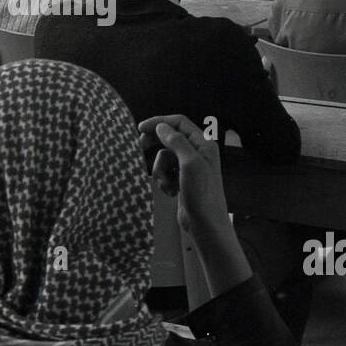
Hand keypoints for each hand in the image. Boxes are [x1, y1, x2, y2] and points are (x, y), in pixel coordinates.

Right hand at [137, 114, 230, 235]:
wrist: (205, 223)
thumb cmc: (202, 193)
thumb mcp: (189, 163)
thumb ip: (176, 141)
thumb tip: (162, 126)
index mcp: (204, 144)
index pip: (179, 123)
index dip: (159, 122)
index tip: (141, 128)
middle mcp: (198, 152)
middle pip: (170, 137)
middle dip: (155, 143)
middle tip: (140, 146)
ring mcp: (190, 167)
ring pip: (165, 157)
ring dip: (161, 169)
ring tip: (167, 183)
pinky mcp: (183, 180)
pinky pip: (166, 172)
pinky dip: (164, 181)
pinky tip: (171, 192)